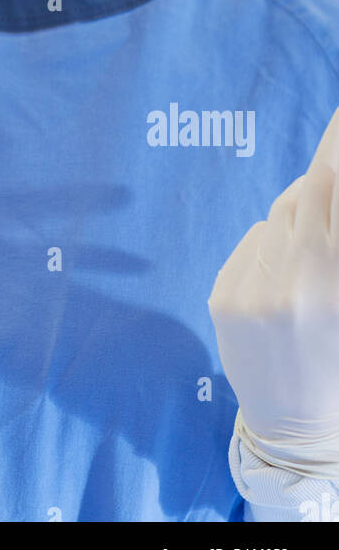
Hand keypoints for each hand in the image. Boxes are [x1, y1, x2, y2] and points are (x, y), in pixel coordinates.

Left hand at [208, 107, 338, 464]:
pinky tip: (280, 283)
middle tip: (328, 177)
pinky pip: (248, 246)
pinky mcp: (222, 299)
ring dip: (292, 224)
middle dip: (318, 188)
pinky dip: (264, 251)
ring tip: (306, 259)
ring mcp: (251, 292)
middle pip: (302, 200)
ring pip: (274, 220)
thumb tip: (323, 181)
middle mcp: (291, 286)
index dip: (334, 158)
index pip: (331, 197)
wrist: (296, 426)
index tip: (338, 124)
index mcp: (333, 285)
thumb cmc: (337, 358)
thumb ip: (337, 245)